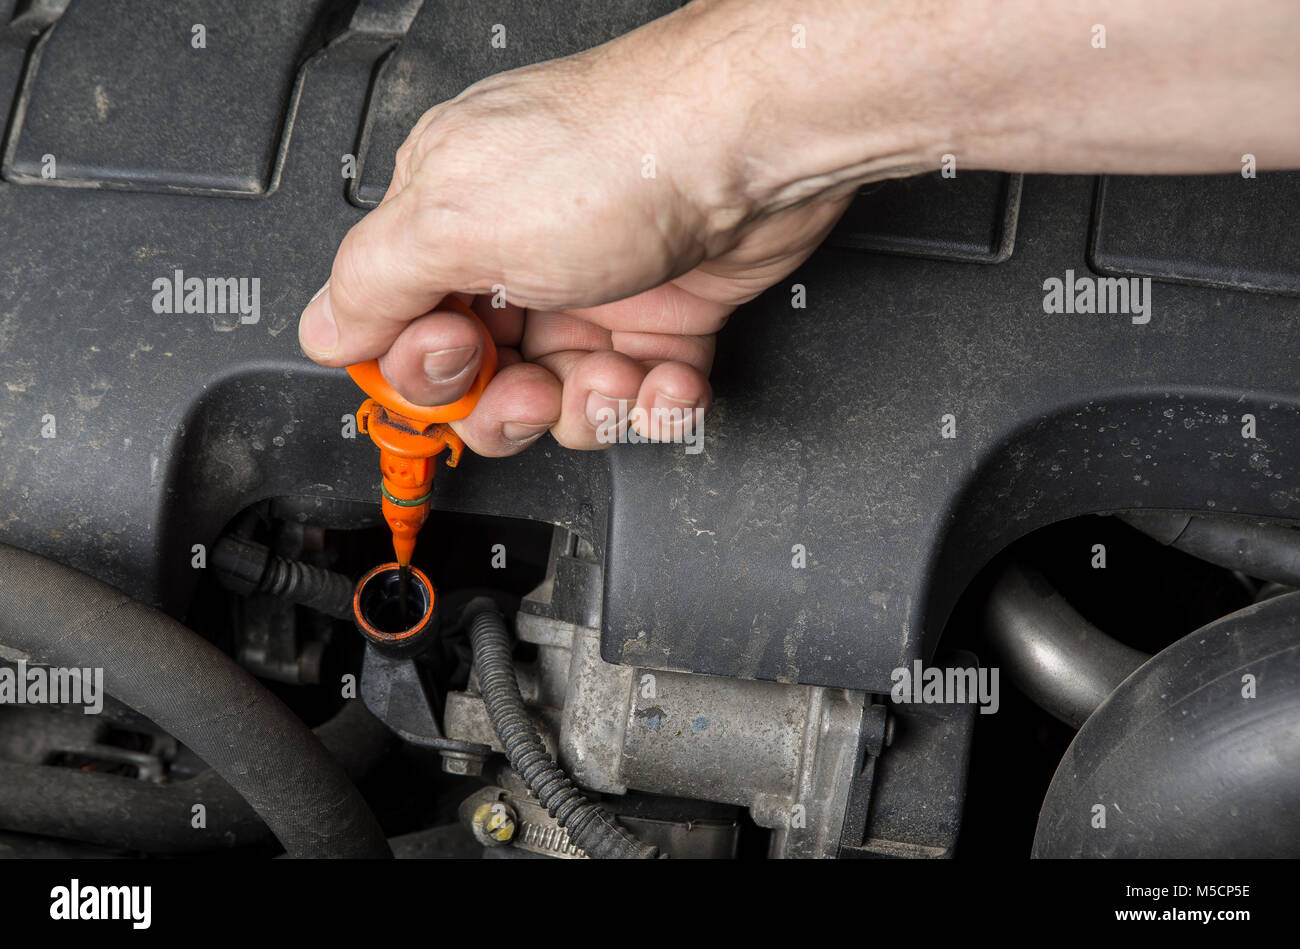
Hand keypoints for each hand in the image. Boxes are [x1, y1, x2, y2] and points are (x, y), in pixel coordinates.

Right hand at [298, 5, 853, 454]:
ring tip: (616, 371)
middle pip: (480, 380)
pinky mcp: (664, 315)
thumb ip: (376, 282)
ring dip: (590, 406)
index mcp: (450, 219)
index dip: (423, 370)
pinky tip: (666, 382)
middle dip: (506, 404)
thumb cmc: (618, 155)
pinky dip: (655, 404)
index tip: (456, 363)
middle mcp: (518, 254)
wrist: (753, 143)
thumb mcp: (457, 218)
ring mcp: (593, 288)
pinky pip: (640, 396)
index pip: (401, 329)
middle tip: (534, 385)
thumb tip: (325, 328)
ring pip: (562, 400)